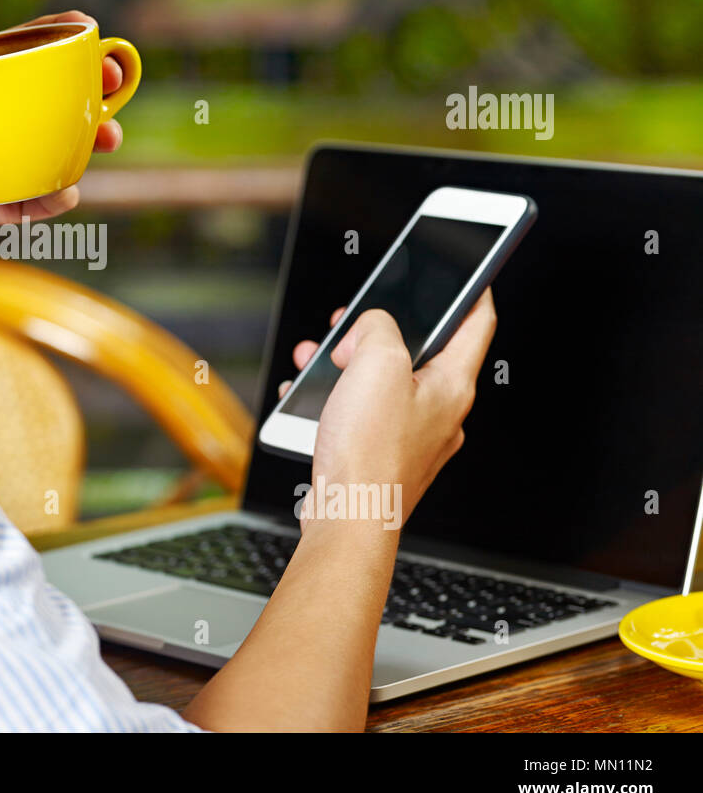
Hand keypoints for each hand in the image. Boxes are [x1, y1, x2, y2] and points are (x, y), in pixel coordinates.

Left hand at [0, 11, 125, 295]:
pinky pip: (33, 201)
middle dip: (92, 86)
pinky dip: (53, 198)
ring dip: (88, 141)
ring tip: (106, 139)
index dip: (51, 37)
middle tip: (113, 81)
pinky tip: (64, 194)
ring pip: (54, 148)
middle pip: (50, 98)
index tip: (84, 27)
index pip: (9, 53)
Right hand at [280, 291, 496, 532]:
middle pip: (422, 351)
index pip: (477, 323)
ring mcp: (415, 437)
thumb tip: (367, 330)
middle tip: (355, 324)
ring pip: (387, 382)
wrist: (348, 518)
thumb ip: (378, 328)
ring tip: (320, 363)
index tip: (471, 274)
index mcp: (452, 385)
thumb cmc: (368, 452)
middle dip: (381, 331)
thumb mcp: (375, 364)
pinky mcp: (387, 455)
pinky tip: (315, 399)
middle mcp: (441, 412)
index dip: (474, 291)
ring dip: (351, 365)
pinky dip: (341, 398)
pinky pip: (368, 412)